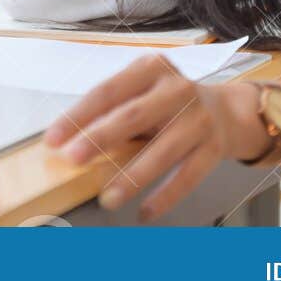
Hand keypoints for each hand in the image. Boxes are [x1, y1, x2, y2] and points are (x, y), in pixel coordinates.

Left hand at [42, 53, 265, 221]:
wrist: (227, 111)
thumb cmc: (169, 102)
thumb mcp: (143, 91)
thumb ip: (113, 109)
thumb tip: (68, 141)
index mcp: (152, 67)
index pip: (107, 91)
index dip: (77, 116)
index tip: (53, 139)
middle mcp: (177, 88)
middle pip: (132, 116)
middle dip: (100, 139)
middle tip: (73, 159)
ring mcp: (199, 118)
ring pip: (161, 152)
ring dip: (131, 178)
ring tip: (107, 199)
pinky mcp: (214, 147)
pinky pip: (187, 176)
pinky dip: (165, 197)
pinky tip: (145, 213)